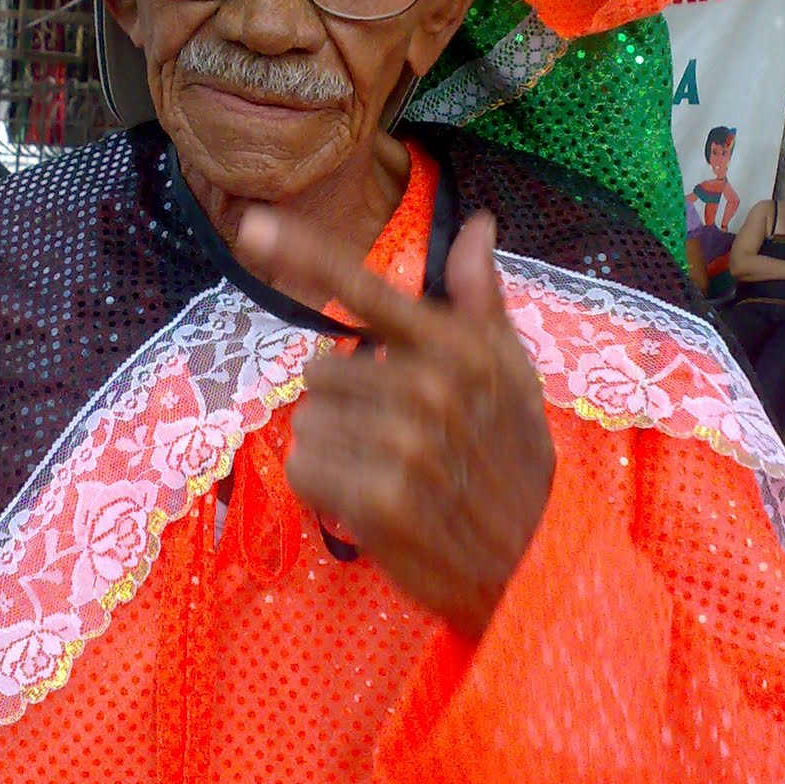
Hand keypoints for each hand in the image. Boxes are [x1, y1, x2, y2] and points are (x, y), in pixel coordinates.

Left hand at [236, 210, 554, 640]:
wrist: (535, 559)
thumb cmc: (516, 455)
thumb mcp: (510, 369)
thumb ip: (480, 297)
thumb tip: (477, 224)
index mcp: (456, 345)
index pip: (363, 289)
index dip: (301, 251)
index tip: (249, 226)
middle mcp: (428, 386)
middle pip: (319, 370)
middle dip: (345, 403)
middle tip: (394, 434)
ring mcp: (402, 444)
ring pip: (308, 422)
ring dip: (335, 450)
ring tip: (386, 470)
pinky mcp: (378, 500)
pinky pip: (303, 470)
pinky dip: (323, 490)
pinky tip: (366, 502)